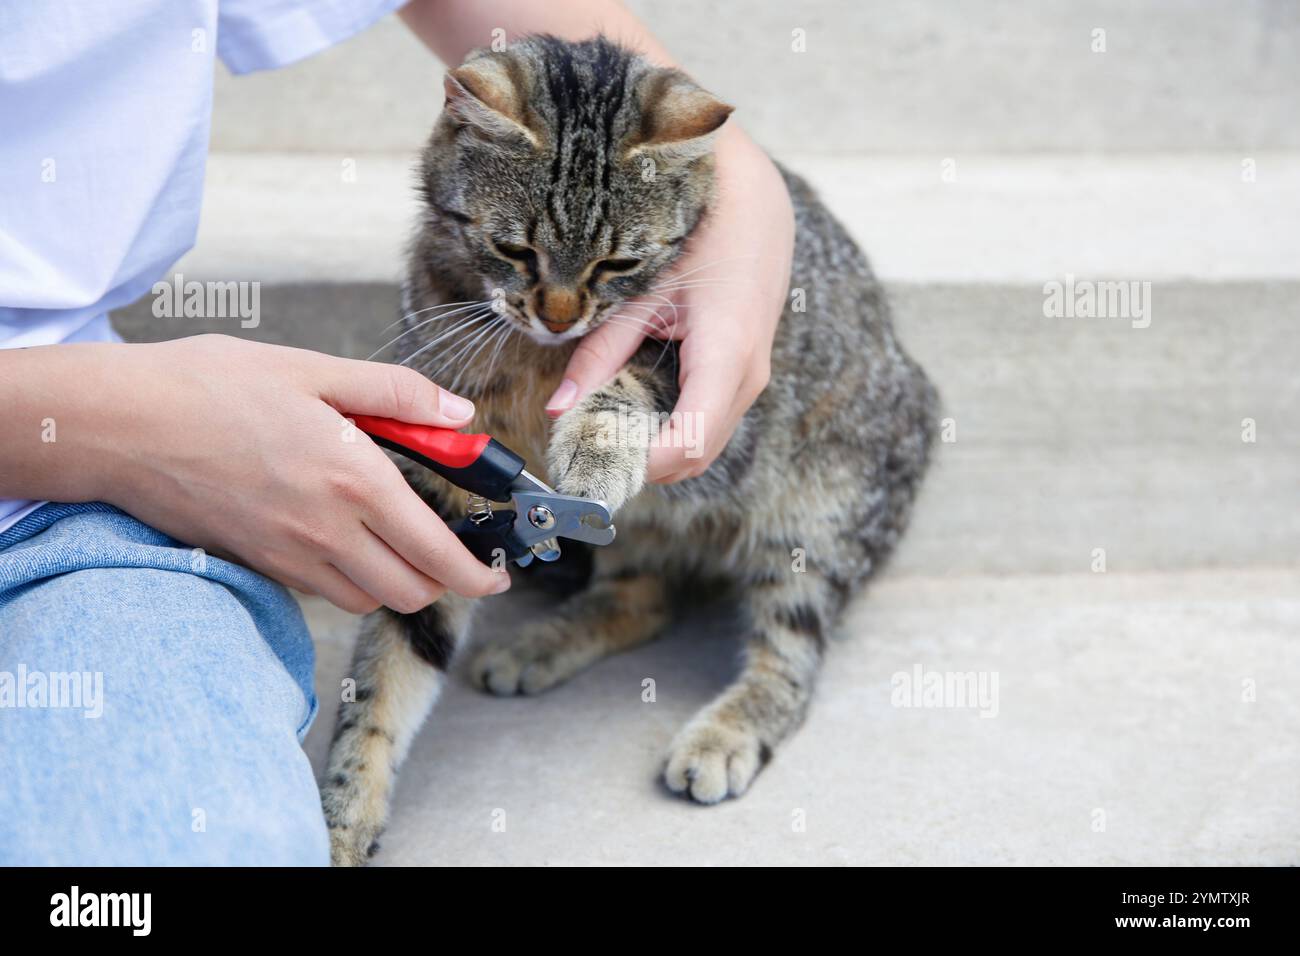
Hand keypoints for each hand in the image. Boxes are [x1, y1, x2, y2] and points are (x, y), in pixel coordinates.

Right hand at [85, 335, 506, 612]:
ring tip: (396, 538)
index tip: (499, 574)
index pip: (439, 555)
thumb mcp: (313, 371)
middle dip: (444, 579)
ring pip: (368, 600)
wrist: (117, 424)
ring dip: (396, 580)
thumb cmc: (210, 386)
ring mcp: (288, 557)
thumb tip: (458, 413)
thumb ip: (395, 395)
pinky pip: (323, 591)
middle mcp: (327, 532)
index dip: (480, 575)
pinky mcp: (257, 565)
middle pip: (412, 592)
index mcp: (354, 481)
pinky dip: (349, 578)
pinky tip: (340, 534)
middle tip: (452, 549)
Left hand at [545, 126, 793, 481]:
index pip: (688, 443)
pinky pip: (711, 419)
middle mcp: (749, 375)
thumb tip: (557, 408)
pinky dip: (673, 426)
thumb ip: (599, 353)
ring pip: (707, 442)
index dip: (640, 463)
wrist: (752, 196)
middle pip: (697, 455)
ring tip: (605, 427)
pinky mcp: (747, 371)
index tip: (592, 458)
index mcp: (725, 354)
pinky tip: (634, 406)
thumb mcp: (640, 292)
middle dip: (643, 462)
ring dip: (658, 446)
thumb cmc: (697, 230)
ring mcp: (754, 375)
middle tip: (588, 449)